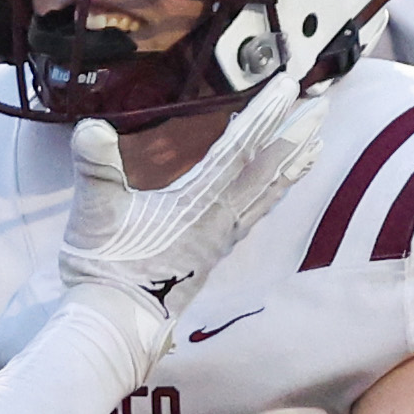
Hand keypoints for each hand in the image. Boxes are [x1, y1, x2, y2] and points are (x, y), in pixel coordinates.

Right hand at [57, 76, 328, 341]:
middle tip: (322, 108)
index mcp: (198, 203)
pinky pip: (254, 213)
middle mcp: (220, 219)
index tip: (289, 87)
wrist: (115, 326)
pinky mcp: (214, 252)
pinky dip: (273, 193)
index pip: (239, 149)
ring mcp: (220, 238)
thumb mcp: (94, 214)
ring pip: (267, 194)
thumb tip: (91, 128)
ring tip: (317, 146)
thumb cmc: (105, 270)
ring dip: (292, 166)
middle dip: (294, 136)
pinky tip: (275, 188)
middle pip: (267, 169)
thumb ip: (96, 167)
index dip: (265, 115)